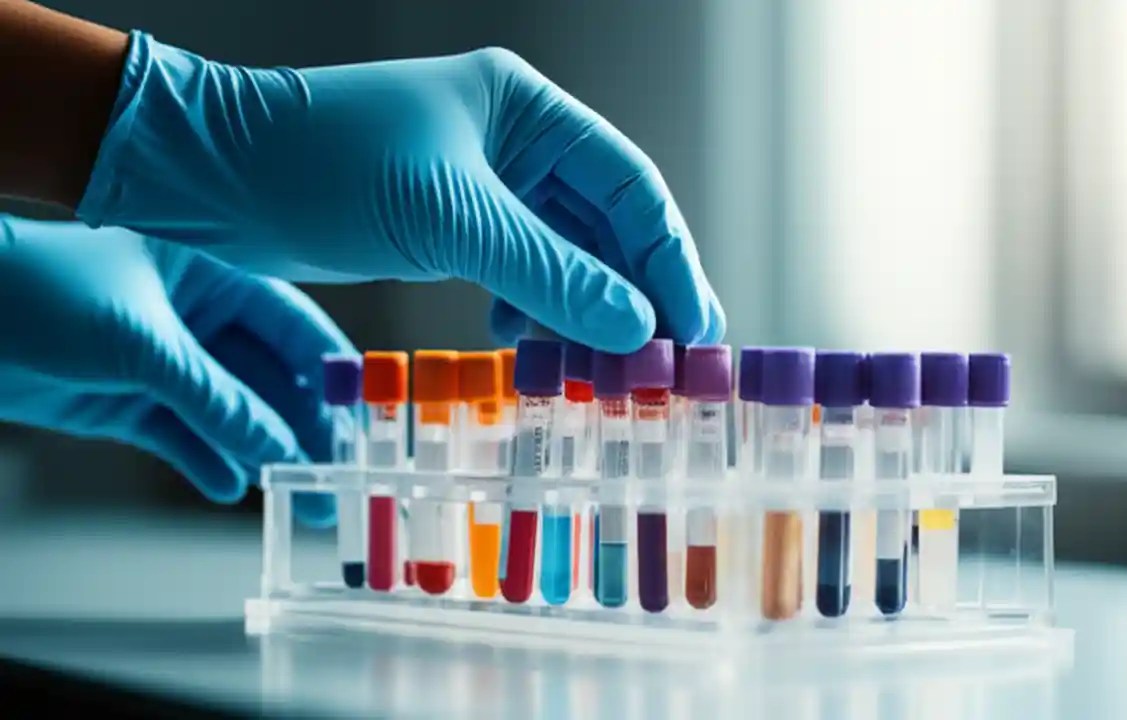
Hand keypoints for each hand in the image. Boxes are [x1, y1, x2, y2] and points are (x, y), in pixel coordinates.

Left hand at [0, 215, 352, 525]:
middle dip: (303, 427)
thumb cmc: (42, 291)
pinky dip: (207, 460)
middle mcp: (196, 315)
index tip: (360, 415)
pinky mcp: (129, 400)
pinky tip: (233, 485)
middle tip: (336, 476)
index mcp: (212, 273)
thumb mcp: (144, 345)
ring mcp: (163, 360)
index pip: (292, 323)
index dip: (329, 369)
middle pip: (269, 376)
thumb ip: (218, 400)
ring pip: (231, 412)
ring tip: (302, 499)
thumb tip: (281, 448)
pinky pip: (185, 435)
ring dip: (263, 453)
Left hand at [76, 34, 724, 351]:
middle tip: (664, 364)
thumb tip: (635, 326)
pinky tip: (523, 341)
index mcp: (524, 108)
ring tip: (599, 367)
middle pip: (602, 223)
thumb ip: (549, 271)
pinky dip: (530, 308)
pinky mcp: (443, 222)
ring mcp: (477, 182)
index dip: (669, 258)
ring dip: (583, 308)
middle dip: (633, 292)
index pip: (628, 185)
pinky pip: (514, 269)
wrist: (204, 174)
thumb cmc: (321, 165)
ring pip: (559, 252)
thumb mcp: (450, 218)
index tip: (695, 328)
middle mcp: (511, 139)